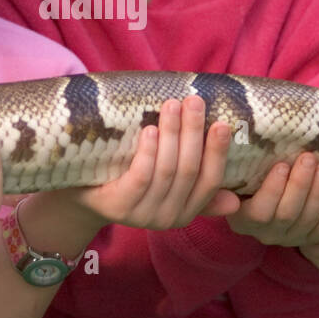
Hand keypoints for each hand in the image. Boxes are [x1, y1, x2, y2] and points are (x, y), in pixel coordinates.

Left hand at [64, 95, 240, 230]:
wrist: (82, 194)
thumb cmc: (129, 179)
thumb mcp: (165, 184)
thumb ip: (195, 187)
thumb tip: (236, 202)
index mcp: (186, 210)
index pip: (211, 181)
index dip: (218, 152)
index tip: (222, 122)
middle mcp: (169, 218)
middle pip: (189, 170)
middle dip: (193, 132)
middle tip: (194, 100)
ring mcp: (143, 215)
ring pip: (167, 170)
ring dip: (172, 134)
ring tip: (172, 105)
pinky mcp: (119, 207)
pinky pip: (141, 177)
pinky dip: (148, 152)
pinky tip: (149, 130)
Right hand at [225, 153, 318, 246]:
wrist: (268, 193)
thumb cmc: (248, 176)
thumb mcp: (239, 173)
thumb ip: (241, 165)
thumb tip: (239, 137)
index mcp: (242, 219)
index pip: (259, 212)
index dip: (272, 190)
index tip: (282, 165)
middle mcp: (264, 234)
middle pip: (286, 215)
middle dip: (300, 184)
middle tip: (308, 158)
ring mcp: (287, 239)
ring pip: (306, 221)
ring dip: (318, 193)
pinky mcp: (307, 240)